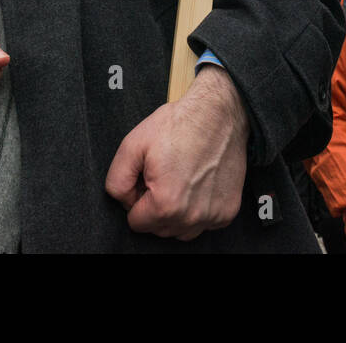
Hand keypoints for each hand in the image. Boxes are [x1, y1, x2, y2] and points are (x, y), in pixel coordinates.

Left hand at [105, 64, 249, 240]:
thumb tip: (123, 201)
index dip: (136, 199)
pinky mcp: (228, 212)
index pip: (137, 223)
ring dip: (176, 213)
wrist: (219, 114)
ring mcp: (213, 216)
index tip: (146, 179)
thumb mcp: (133, 145)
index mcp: (166, 204)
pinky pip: (204, 224)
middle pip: (159, 229)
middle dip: (155, 208)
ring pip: (182, 231)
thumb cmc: (179, 125)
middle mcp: (192, 216)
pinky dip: (197, 210)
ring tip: (180, 180)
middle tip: (162, 176)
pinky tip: (197, 185)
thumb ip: (117, 181)